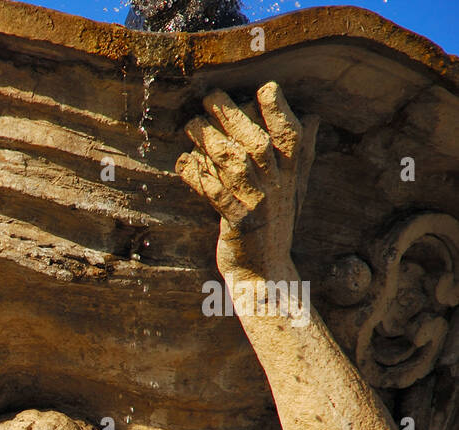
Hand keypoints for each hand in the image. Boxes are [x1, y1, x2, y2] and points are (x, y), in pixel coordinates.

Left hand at [175, 82, 318, 277]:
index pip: (290, 137)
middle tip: (210, 97)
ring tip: (191, 124)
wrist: (265, 275)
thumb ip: (302, 154)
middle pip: (256, 144)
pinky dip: (197, 176)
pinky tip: (183, 163)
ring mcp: (257, 205)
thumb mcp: (295, 189)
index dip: (279, 112)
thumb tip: (314, 116)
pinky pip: (214, 194)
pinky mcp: (236, 223)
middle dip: (233, 116)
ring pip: (233, 165)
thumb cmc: (275, 226)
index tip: (265, 88)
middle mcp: (276, 187)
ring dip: (209, 141)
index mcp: (292, 176)